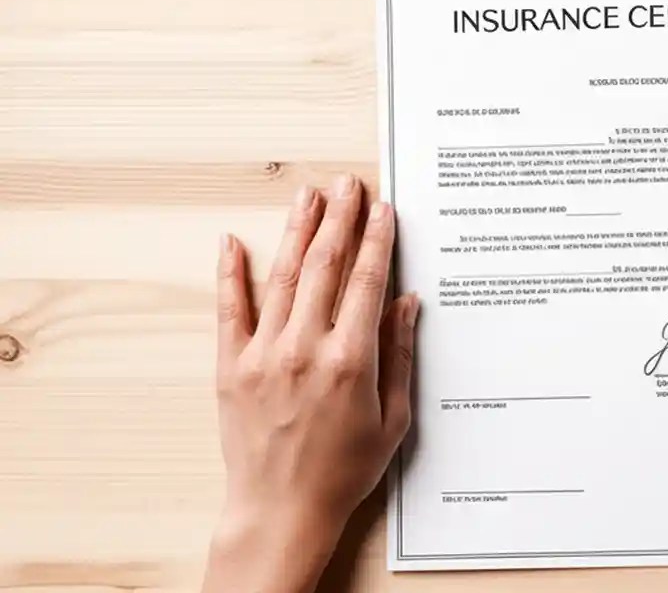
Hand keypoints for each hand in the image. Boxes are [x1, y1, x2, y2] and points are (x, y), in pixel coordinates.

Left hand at [203, 175, 417, 592]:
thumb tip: (406, 304)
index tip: (384, 210)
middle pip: (325, 265)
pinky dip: (232, 273)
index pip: (368, 281)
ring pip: (283, 276)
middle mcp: (305, 348)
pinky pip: (231, 310)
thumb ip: (399, 356)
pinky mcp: (231, 367)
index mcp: (351, 360)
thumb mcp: (393, 419)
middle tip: (348, 185)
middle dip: (341, 219)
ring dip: (298, 230)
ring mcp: (264, 354)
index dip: (378, 240)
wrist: (282, 510)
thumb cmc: (342, 472)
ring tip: (308, 196)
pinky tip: (234, 242)